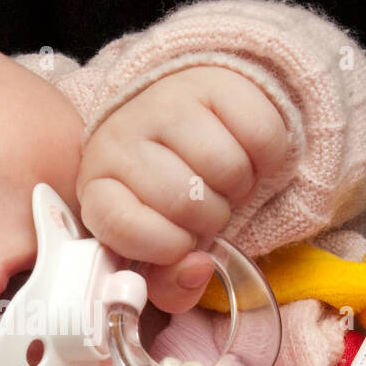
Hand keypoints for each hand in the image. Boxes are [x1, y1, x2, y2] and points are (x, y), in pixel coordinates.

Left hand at [75, 66, 287, 313]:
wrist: (190, 118)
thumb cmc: (172, 193)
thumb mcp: (161, 246)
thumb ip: (171, 282)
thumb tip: (197, 269)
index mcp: (98, 184)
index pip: (118, 224)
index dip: (160, 246)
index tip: (177, 243)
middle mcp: (122, 137)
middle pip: (183, 201)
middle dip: (209, 219)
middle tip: (207, 208)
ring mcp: (166, 103)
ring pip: (226, 169)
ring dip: (239, 188)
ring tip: (225, 181)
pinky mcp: (214, 83)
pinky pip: (262, 139)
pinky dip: (267, 160)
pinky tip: (246, 154)